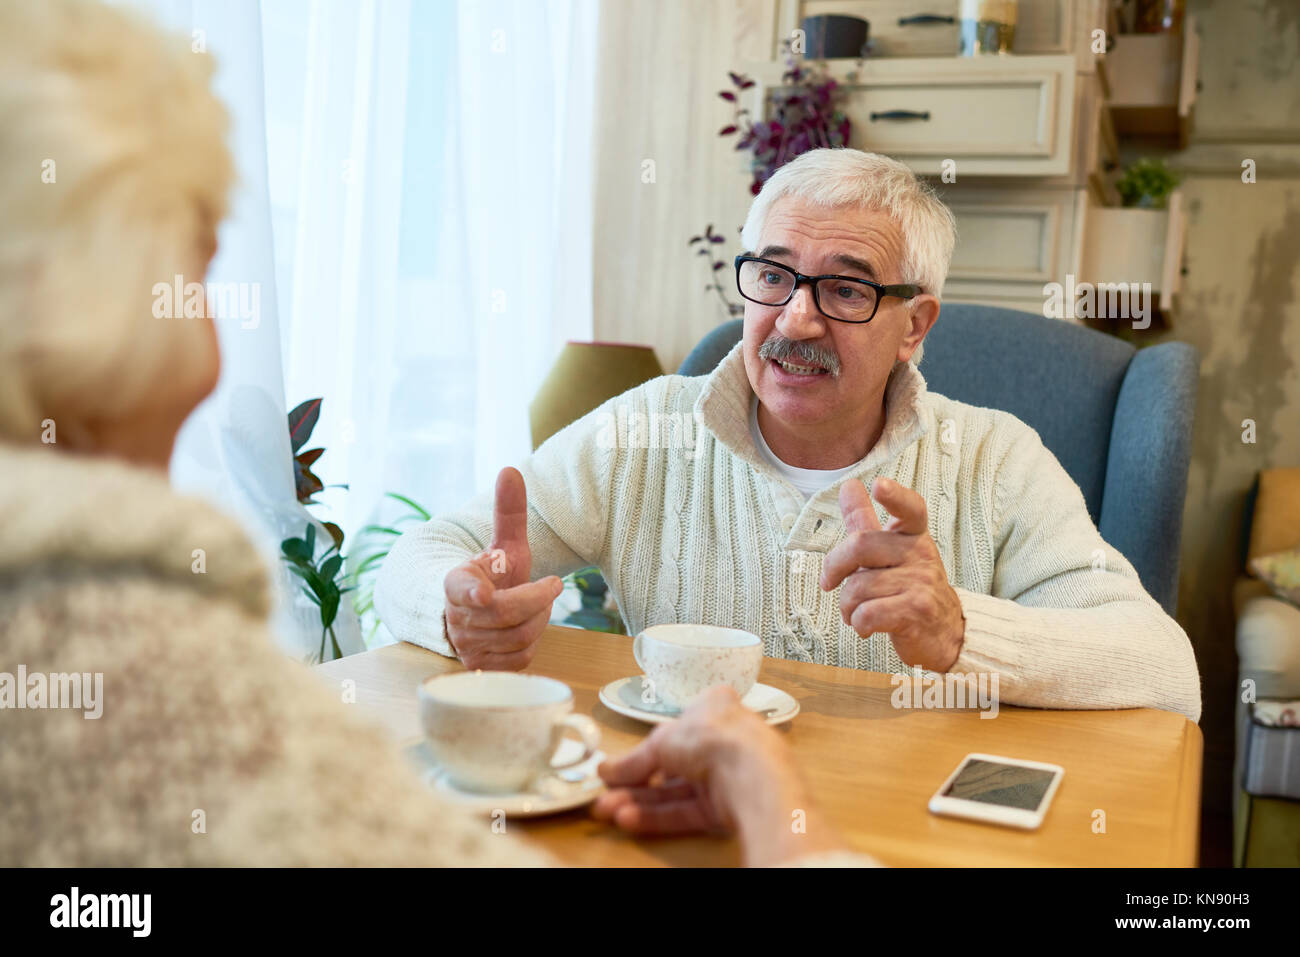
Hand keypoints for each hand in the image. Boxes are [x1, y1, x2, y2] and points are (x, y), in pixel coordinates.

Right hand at [442, 467, 562, 669]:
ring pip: (518, 638)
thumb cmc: (495, 575)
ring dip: (538, 620)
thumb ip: (508, 511)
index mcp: (457, 581)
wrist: (477, 614)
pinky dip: (532, 643)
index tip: (483, 593)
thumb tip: (511, 470)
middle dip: (538, 599)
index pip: (460, 586)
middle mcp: (456, 616)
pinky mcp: (480, 667)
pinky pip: (520, 660)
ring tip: (535, 607)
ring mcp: (465, 645)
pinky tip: (526, 630)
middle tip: (552, 586)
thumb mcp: (504, 544)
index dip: (472, 591)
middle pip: (507, 613)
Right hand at [593, 687, 843, 865]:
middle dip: (635, 782)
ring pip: (676, 791)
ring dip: (640, 802)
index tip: (618, 765)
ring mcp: (727, 775)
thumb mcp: (660, 742)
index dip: (646, 747)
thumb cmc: (710, 737)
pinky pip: (687, 811)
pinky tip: (629, 820)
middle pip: (672, 764)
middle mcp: (723, 739)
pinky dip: (658, 816)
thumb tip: (604, 771)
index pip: (676, 726)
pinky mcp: (728, 807)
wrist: (752, 774)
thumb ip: (632, 761)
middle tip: (604, 795)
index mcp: (714, 707)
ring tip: (607, 811)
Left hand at [820, 477, 964, 672]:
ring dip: (846, 606)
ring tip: (856, 612)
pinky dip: (857, 623)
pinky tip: (866, 626)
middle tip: (829, 583)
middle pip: (859, 546)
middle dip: (833, 568)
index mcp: (913, 535)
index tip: (878, 485)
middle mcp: (921, 553)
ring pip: (858, 586)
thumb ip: (866, 522)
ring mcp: (922, 582)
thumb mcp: (891, 552)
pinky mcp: (916, 610)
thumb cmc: (909, 589)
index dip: (895, 496)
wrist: (944, 633)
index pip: (910, 509)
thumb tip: (848, 485)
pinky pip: (867, 613)